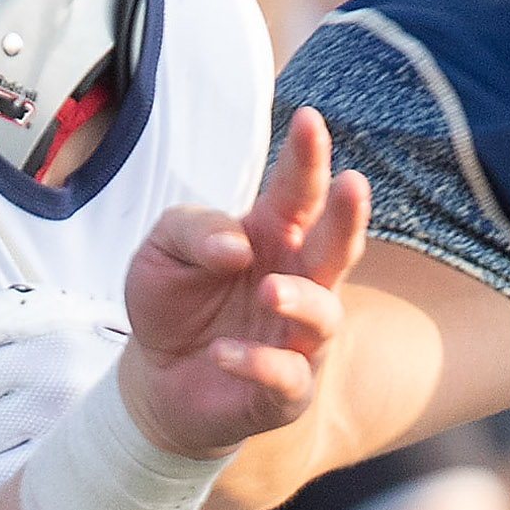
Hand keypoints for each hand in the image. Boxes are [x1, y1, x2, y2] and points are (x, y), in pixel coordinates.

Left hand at [117, 108, 368, 459]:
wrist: (156, 380)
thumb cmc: (172, 303)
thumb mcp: (160, 252)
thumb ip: (193, 232)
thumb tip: (236, 245)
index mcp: (274, 234)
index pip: (298, 189)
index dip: (307, 155)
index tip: (308, 118)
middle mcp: (298, 279)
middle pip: (338, 244)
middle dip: (349, 215)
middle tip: (353, 184)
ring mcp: (299, 336)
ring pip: (325, 314)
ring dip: (302, 299)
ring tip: (269, 289)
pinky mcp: (286, 390)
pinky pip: (289, 377)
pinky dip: (261, 364)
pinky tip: (223, 353)